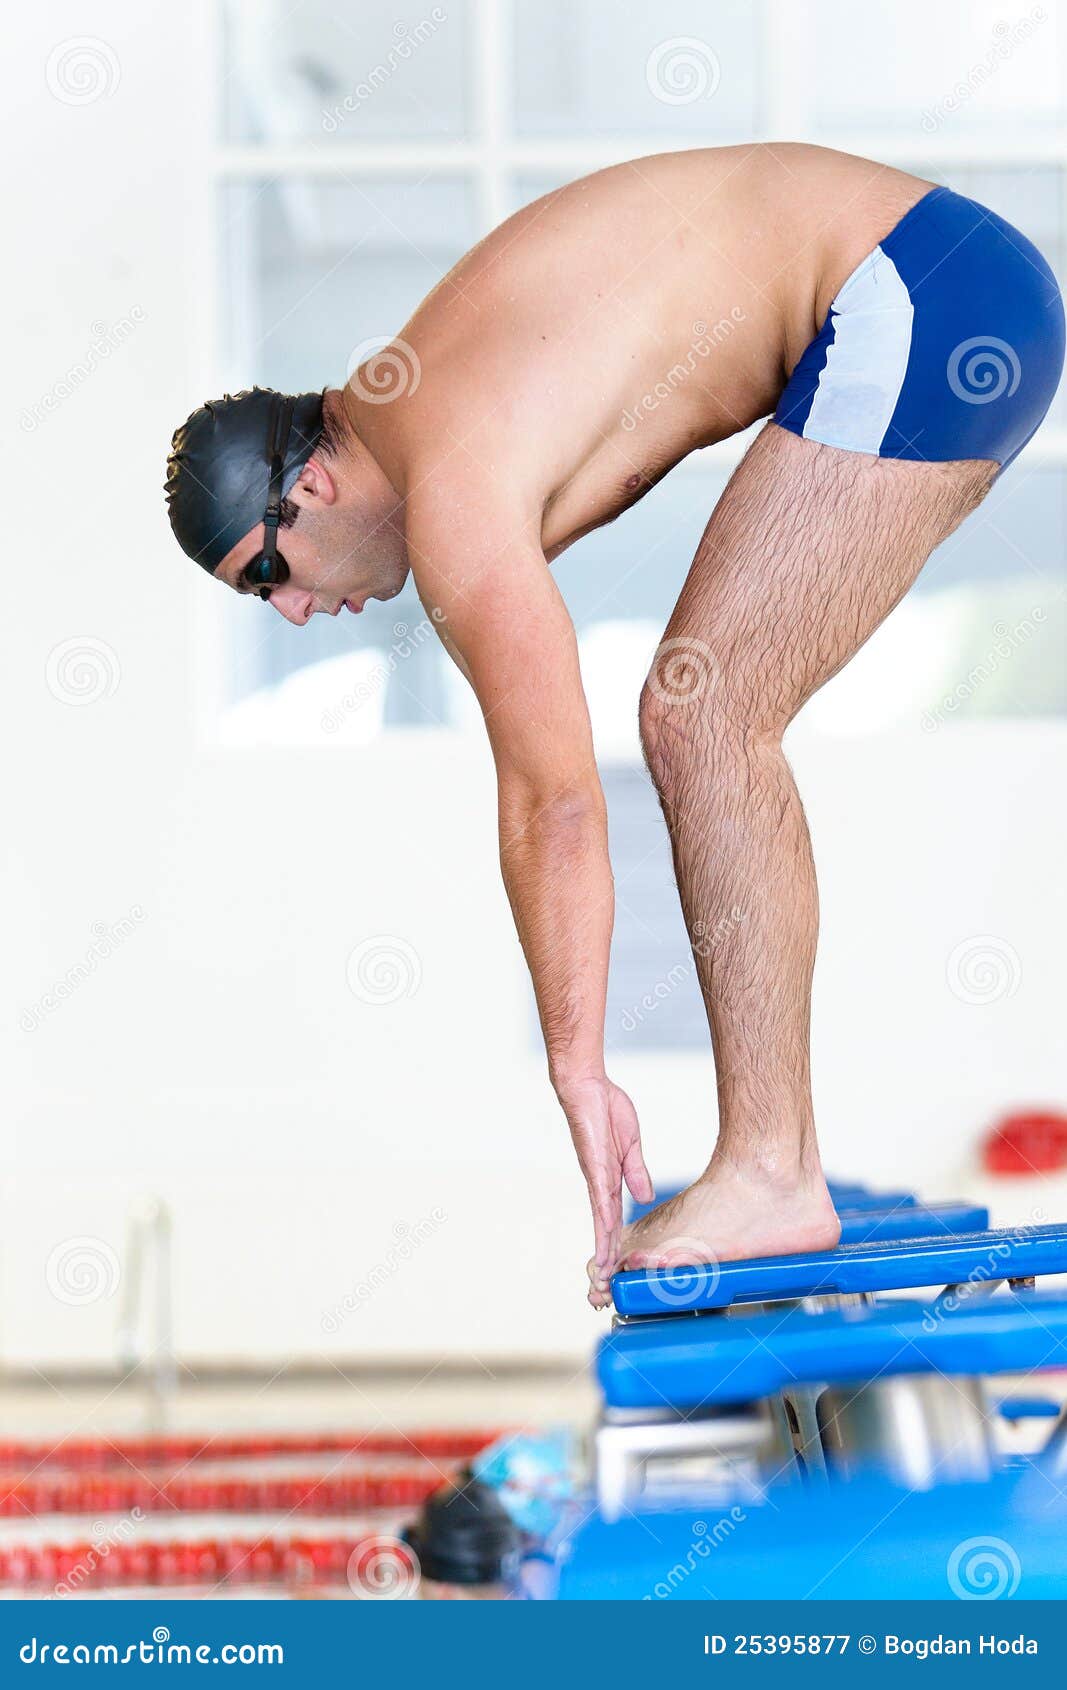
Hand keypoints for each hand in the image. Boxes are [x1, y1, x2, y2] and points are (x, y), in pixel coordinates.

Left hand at [554, 1074, 653, 1303]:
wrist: (587, 1086)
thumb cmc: (605, 1109)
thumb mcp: (630, 1146)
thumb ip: (636, 1171)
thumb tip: (644, 1196)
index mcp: (608, 1176)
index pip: (611, 1215)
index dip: (613, 1240)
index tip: (617, 1263)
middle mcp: (598, 1180)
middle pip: (602, 1223)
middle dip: (605, 1251)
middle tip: (605, 1280)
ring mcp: (595, 1173)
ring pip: (599, 1215)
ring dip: (602, 1242)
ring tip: (605, 1268)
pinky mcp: (595, 1163)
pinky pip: (600, 1194)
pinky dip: (602, 1215)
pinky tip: (605, 1232)